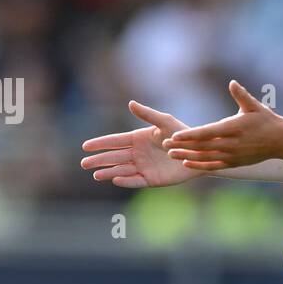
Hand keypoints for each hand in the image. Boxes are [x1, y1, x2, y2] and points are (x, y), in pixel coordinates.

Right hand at [80, 100, 205, 187]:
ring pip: (121, 170)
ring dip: (108, 172)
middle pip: (113, 157)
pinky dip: (125, 180)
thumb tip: (130, 103)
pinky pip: (135, 180)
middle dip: (99, 160)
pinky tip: (115, 179)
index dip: (100, 143)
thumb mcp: (165, 122)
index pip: (114, 141)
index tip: (85, 146)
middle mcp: (137, 154)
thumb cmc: (182, 134)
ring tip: (96, 175)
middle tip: (84, 163)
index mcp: (137, 139)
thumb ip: (147, 114)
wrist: (199, 153)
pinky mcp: (151, 179)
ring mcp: (143, 167)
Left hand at [162, 80, 282, 170]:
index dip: (190, 135)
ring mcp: (233, 156)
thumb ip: (241, 95)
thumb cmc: (266, 120)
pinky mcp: (234, 163)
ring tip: (170, 154)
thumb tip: (232, 83)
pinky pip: (213, 166)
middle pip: (203, 147)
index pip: (207, 132)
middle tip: (165, 144)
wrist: (281, 141)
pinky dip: (199, 165)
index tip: (175, 135)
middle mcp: (232, 144)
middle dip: (183, 146)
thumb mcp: (254, 106)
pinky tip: (186, 163)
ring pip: (205, 157)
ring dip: (187, 156)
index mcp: (234, 128)